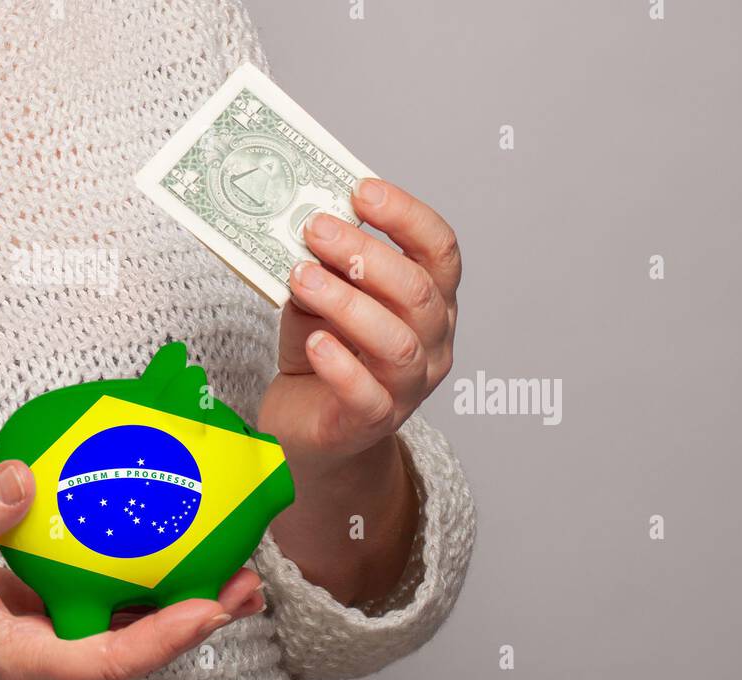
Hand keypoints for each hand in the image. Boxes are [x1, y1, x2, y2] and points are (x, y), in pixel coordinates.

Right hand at [0, 461, 264, 679]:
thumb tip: (23, 478)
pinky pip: (124, 604)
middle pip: (144, 648)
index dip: (164, 640)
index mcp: (28, 659)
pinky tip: (191, 549)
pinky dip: (161, 581)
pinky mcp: (68, 615)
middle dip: (201, 620)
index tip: (208, 610)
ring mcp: (66, 638)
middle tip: (248, 585)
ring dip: (194, 603)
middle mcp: (58, 657)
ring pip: (142, 629)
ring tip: (242, 570)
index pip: (110, 661)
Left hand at [257, 179, 460, 603]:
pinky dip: (340, 364)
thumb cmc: (321, 350)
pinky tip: (313, 343)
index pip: (440, 250)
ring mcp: (408, 387)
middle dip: (367, 253)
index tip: (361, 191)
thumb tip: (303, 223)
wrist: (307, 426)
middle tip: (316, 228)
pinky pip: (367, 395)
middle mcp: (432, 342)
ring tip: (301, 277)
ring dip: (347, 303)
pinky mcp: (372, 423)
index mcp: (430, 301)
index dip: (407, 216)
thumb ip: (321, 265)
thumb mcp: (320, 295)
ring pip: (397, 343)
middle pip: (419, 293)